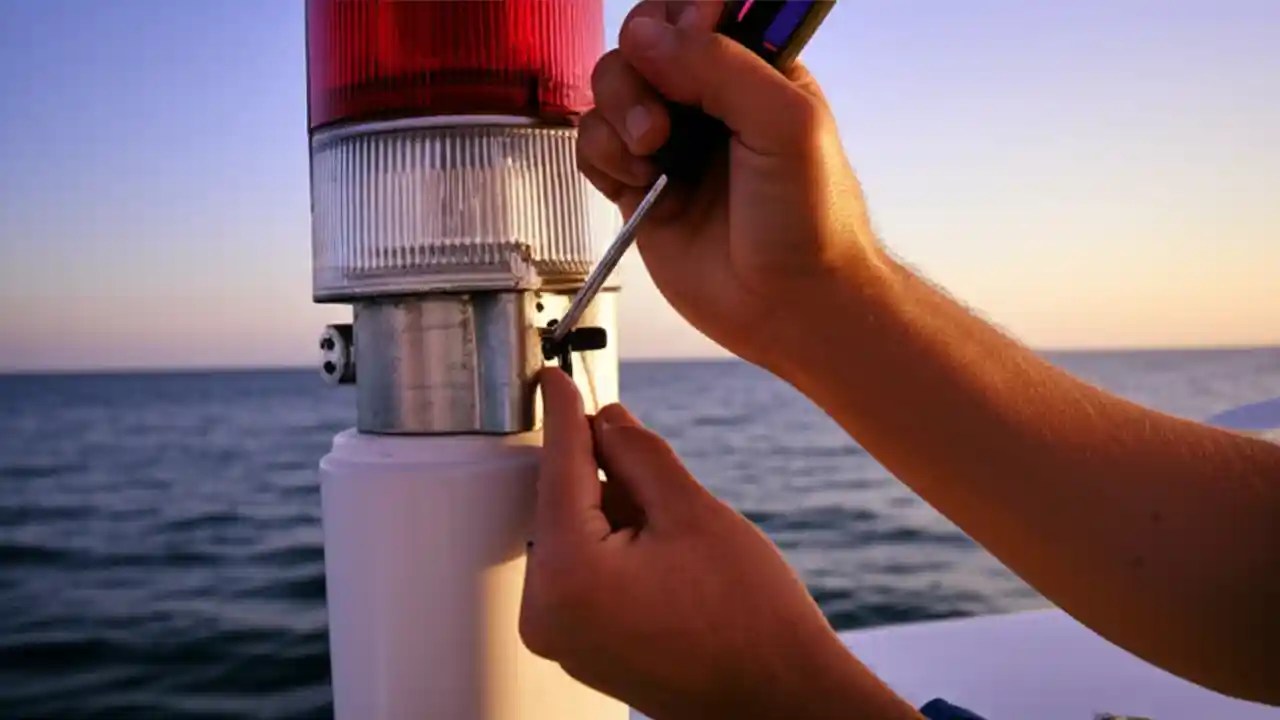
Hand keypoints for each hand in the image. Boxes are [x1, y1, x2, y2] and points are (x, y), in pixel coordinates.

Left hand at [519, 370, 918, 719]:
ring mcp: (562, 639)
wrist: (782, 700)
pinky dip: (612, 544)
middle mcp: (548, 615)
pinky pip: (584, 574)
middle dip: (600, 468)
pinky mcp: (583, 649)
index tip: (555, 374)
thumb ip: (639, 456)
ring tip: (675, 519)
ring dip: (612, 508)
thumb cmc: (751, 618)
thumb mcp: (693, 513)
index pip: (558, 471)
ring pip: (576, 538)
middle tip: (637, 439)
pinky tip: (662, 544)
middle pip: (563, 506)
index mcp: (568, 577)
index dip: (564, 414)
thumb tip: (606, 420)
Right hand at [579, 0, 883, 370]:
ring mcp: (670, 142)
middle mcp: (709, 99)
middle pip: (640, 43)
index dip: (678, 20)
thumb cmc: (811, 223)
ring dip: (618, 115)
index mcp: (755, 69)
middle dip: (636, 73)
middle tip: (662, 123)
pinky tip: (639, 184)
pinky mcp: (638, 187)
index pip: (696, 10)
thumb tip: (648, 36)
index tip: (687, 48)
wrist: (790, 307)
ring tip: (652, 156)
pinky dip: (602, 157)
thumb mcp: (786, 124)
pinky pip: (593, 145)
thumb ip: (720, 67)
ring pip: (608, 90)